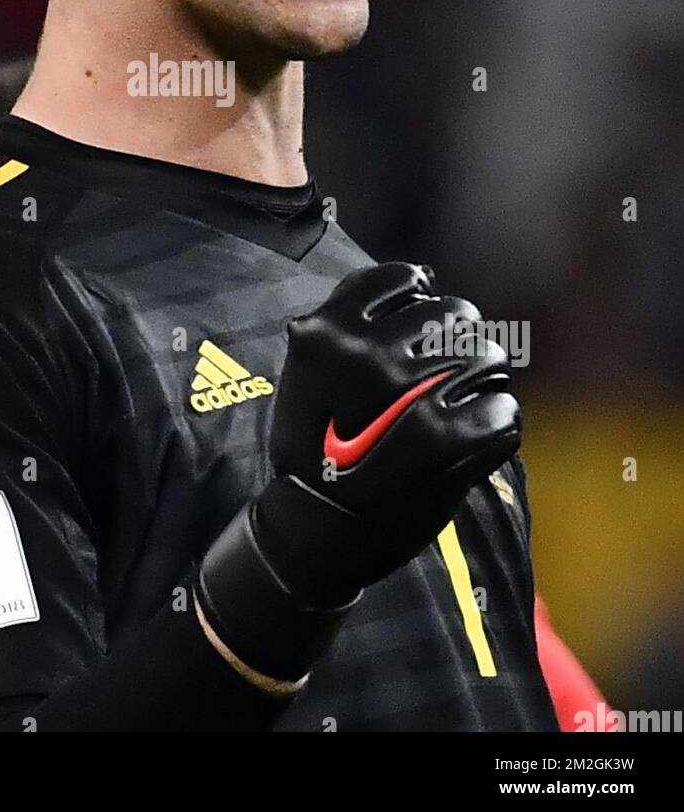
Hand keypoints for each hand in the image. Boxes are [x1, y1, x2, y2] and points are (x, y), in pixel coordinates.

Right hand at [256, 260, 521, 605]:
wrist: (316, 532)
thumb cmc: (314, 449)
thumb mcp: (308, 371)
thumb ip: (352, 327)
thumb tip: (424, 283)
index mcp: (328, 332)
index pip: (403, 279)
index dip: (420, 298)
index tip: (419, 327)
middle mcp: (368, 355)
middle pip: (454, 313)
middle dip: (461, 339)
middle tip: (451, 371)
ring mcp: (410, 398)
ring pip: (487, 355)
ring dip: (486, 376)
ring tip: (468, 399)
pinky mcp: (450, 444)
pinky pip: (503, 408)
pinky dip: (498, 421)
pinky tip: (477, 433)